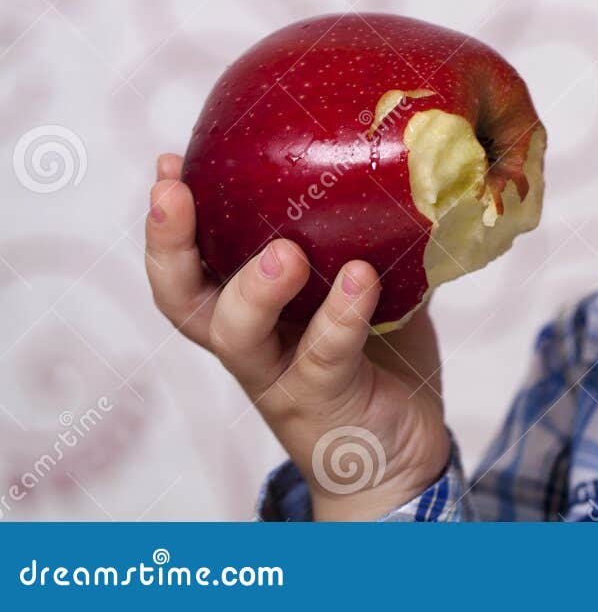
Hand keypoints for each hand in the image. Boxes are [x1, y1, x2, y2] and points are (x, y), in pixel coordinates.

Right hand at [144, 153, 452, 519]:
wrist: (401, 455)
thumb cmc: (378, 359)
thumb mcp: (368, 287)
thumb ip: (371, 236)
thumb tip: (411, 160)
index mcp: (250, 309)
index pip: (190, 264)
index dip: (170, 221)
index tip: (169, 164)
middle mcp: (251, 343)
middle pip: (184, 299)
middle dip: (170, 244)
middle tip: (175, 193)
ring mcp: (280, 376)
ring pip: (240, 334)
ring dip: (255, 288)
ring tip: (284, 253)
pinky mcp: (324, 401)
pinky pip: (325, 355)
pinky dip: (342, 316)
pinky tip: (362, 279)